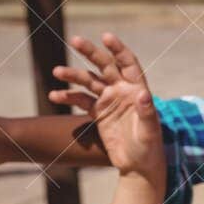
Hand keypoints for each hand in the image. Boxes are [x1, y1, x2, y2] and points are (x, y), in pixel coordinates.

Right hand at [51, 34, 162, 179]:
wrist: (138, 166)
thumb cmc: (149, 149)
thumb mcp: (149, 131)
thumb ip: (146, 113)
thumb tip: (145, 94)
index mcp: (137, 90)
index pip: (128, 63)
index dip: (118, 49)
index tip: (105, 37)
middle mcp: (122, 90)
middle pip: (105, 66)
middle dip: (90, 52)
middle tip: (74, 40)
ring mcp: (109, 100)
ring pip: (89, 81)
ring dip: (73, 75)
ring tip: (56, 71)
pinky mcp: (98, 113)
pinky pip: (81, 100)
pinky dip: (68, 96)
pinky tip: (54, 95)